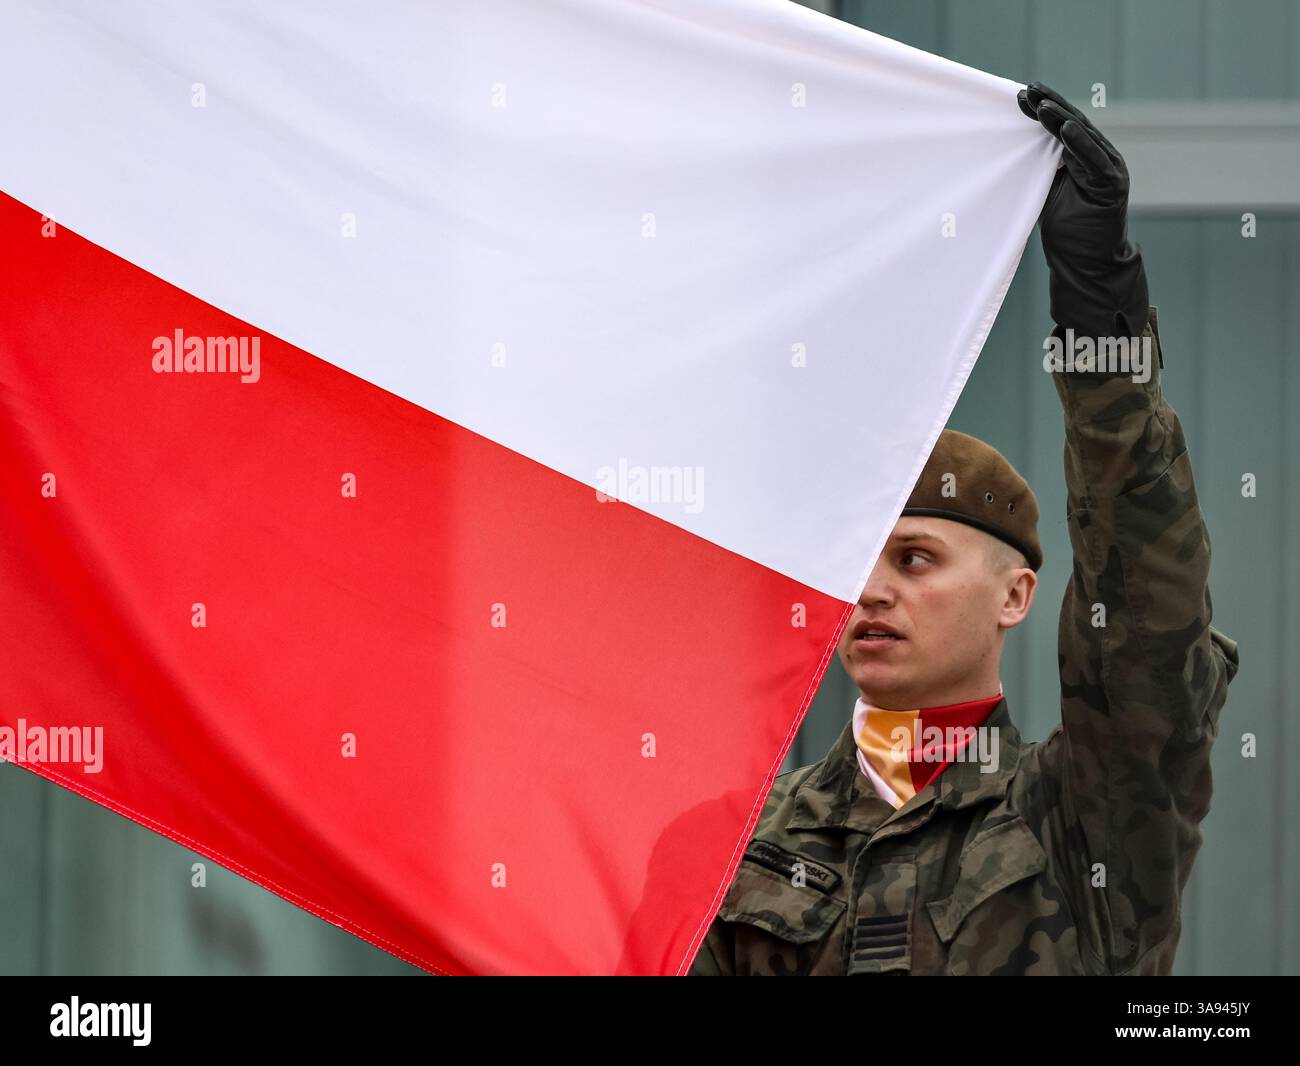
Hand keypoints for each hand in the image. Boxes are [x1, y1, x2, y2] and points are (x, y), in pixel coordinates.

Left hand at [1018, 82, 1148, 338]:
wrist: (1088, 264)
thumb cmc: (1067, 231)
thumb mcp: (1047, 193)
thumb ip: (1042, 169)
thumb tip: (1017, 149)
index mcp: (1084, 157)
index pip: (1062, 127)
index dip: (1044, 110)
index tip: (1022, 95)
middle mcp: (1100, 157)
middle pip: (1073, 124)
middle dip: (1050, 106)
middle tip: (1028, 89)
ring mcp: (1109, 168)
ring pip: (1083, 137)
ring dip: (1061, 119)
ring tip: (1042, 105)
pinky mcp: (1112, 184)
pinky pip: (1094, 158)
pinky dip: (1079, 142)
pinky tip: (1065, 128)